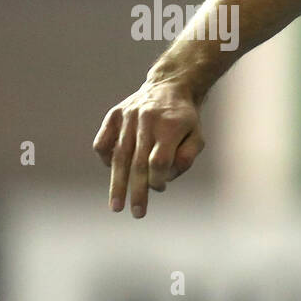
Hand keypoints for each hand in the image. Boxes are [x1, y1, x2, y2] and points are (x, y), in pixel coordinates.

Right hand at [93, 78, 204, 216]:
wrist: (170, 86)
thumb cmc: (186, 120)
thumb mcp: (197, 137)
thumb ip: (186, 158)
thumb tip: (165, 179)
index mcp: (170, 126)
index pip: (159, 160)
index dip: (158, 179)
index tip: (161, 189)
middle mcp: (146, 121)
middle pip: (138, 162)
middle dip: (137, 191)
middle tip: (137, 214)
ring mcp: (127, 117)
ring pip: (118, 155)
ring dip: (117, 184)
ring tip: (116, 206)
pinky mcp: (114, 115)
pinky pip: (103, 142)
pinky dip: (106, 159)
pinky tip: (113, 171)